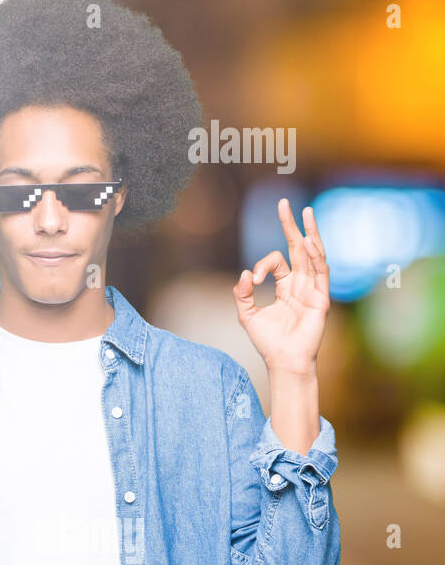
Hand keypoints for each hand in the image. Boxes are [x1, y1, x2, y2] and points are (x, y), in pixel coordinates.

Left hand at [233, 199, 329, 375]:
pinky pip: (320, 273)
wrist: (283, 361)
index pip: (277, 262)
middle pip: (298, 249)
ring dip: (310, 234)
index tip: (252, 279)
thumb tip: (244, 273)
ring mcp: (313, 290)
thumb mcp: (247, 315)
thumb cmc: (268, 342)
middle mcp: (302, 284)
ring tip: (307, 213)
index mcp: (286, 286)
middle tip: (285, 204)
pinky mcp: (321, 298)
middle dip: (292, 226)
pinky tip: (309, 241)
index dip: (262, 265)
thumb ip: (242, 294)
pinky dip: (315, 257)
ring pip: (313, 256)